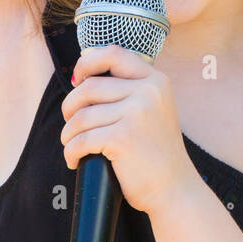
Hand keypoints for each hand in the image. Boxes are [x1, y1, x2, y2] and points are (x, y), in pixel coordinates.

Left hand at [61, 47, 196, 214]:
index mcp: (156, 80)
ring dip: (68, 133)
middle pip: (89, 87)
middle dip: (70, 106)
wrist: (174, 189)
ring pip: (81, 116)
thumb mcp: (153, 109)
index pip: (113, 53)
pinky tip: (74, 161)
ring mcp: (136, 114)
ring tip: (72, 144)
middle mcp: (148, 92)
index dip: (87, 63)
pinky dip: (71, 152)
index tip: (77, 80)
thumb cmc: (156, 152)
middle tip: (71, 124)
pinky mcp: (122, 138)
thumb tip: (82, 79)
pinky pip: (81, 140)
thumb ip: (130, 90)